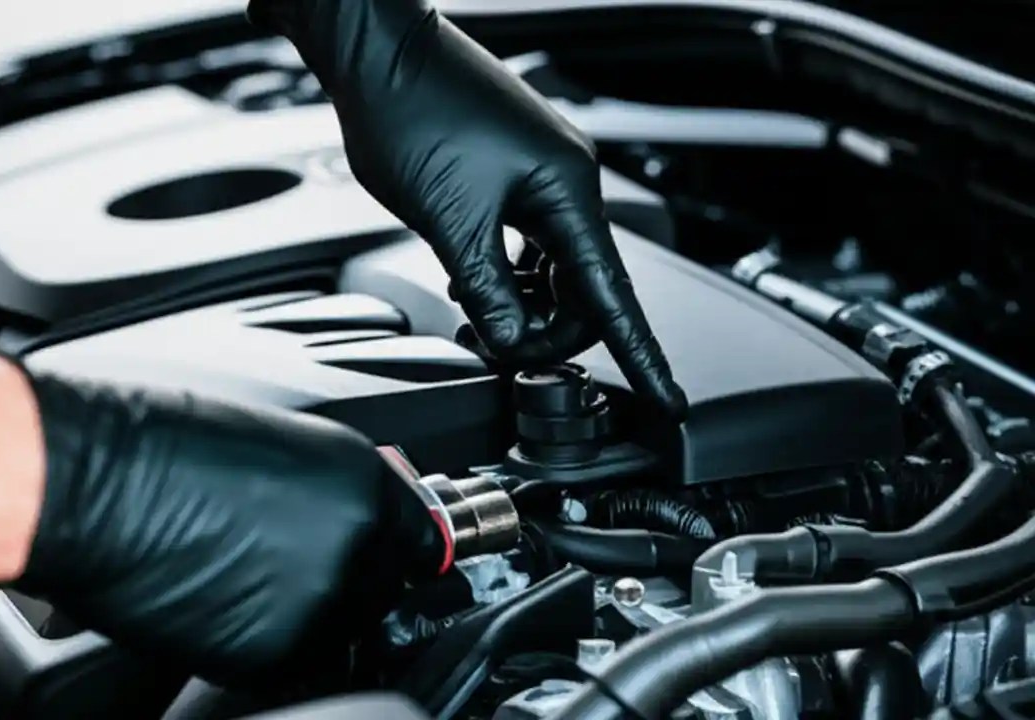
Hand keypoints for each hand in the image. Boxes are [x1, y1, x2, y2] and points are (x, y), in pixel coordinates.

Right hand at [12, 374, 443, 683]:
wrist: (94, 484)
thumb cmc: (161, 446)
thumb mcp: (279, 444)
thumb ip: (334, 488)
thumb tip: (352, 517)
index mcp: (364, 485)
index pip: (422, 541)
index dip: (396, 551)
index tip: (390, 563)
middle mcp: (355, 547)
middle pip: (380, 589)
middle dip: (344, 580)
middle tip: (284, 563)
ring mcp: (317, 606)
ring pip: (337, 629)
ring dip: (306, 614)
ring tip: (242, 576)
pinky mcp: (271, 654)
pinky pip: (289, 658)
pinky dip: (263, 640)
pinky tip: (221, 601)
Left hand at [249, 0, 686, 417]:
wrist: (380, 56)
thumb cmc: (414, 113)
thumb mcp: (450, 221)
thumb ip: (489, 290)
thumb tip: (513, 340)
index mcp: (567, 191)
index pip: (613, 294)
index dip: (641, 353)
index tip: (666, 397)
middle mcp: (566, 183)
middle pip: (582, 288)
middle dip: (546, 328)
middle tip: (496, 345)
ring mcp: (541, 176)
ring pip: (551, 268)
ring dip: (521, 302)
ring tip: (476, 314)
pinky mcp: (514, 174)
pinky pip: (527, 243)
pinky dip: (506, 273)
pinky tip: (474, 279)